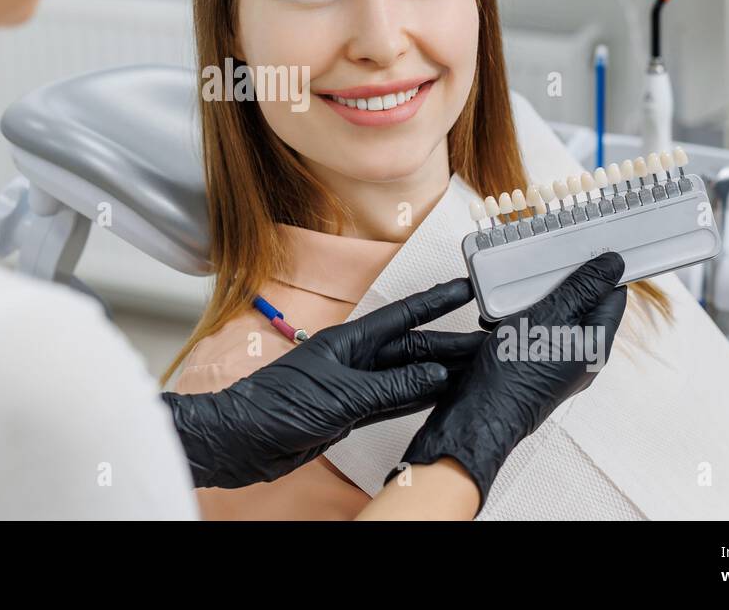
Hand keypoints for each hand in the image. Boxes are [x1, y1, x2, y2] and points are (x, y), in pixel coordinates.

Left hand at [164, 277, 486, 488]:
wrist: (241, 440)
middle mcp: (353, 359)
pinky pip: (393, 401)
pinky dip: (417, 398)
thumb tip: (434, 375)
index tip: (466, 288)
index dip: (436, 302)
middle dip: (448, 344)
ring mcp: (352, 385)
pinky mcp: (348, 412)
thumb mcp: (342, 395)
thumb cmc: (274, 406)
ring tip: (474, 368)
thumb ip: (391, 386)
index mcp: (348, 340)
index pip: (403, 315)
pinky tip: (440, 395)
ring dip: (438, 372)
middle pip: (411, 347)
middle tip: (487, 343)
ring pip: (405, 376)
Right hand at [390, 252, 628, 510]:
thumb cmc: (513, 375)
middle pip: (582, 305)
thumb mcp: (547, 318)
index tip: (582, 250)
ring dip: (533, 302)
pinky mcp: (533, 367)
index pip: (613, 296)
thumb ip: (580, 289)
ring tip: (510, 297)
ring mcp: (557, 364)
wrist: (478, 416)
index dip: (600, 270)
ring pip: (553, 318)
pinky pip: (534, 334)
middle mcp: (581, 356)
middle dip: (558, 284)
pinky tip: (497, 319)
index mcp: (594, 344)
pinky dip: (518, 321)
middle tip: (537, 270)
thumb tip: (612, 265)